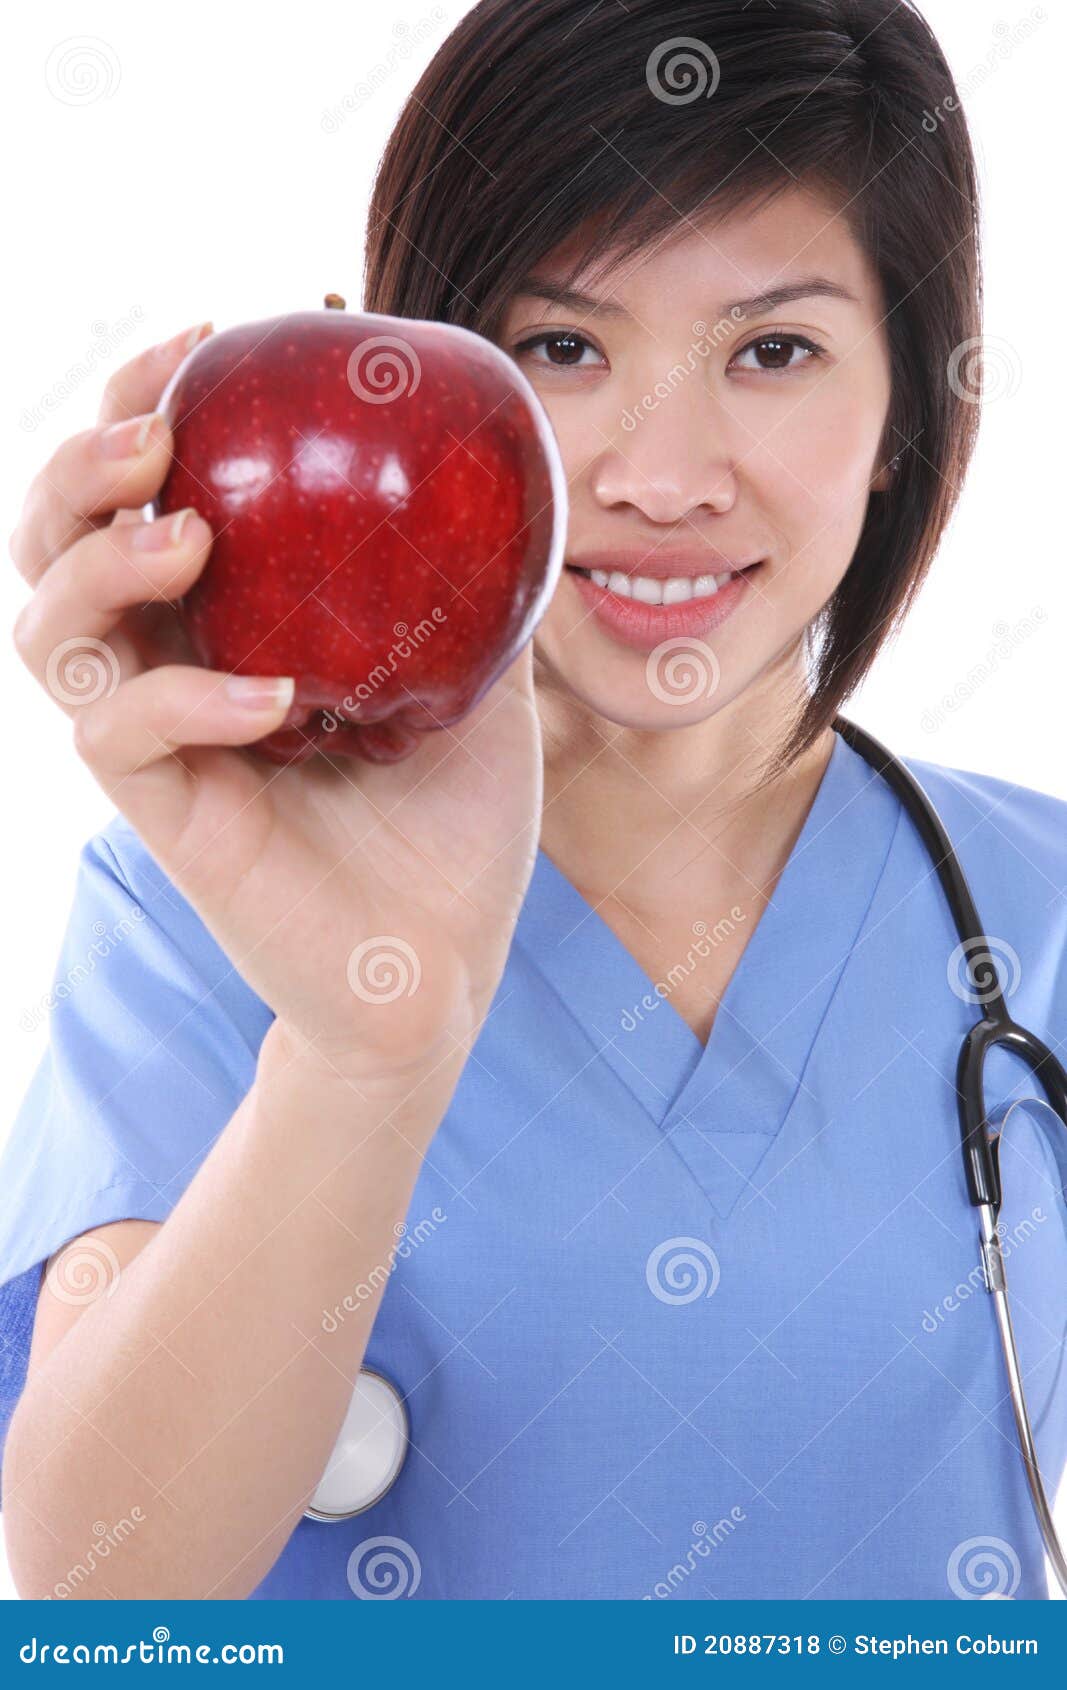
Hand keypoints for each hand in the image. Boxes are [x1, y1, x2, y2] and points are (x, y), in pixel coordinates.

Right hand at [11, 323, 544, 1081]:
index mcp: (228, 625)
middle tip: (157, 426)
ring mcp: (161, 748)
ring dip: (99, 562)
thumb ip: (460, 578)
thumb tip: (484, 457)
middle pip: (53, 544)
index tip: (210, 335)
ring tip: (184, 532)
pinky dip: (182, 699)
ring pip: (48, 631)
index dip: (146, 399)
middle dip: (80, 465)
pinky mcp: (171, 820)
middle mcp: (172, 672)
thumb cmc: (453, 824)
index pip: (141, 495)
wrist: (445, 966)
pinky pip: (120, 737)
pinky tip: (272, 694)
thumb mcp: (478, 675)